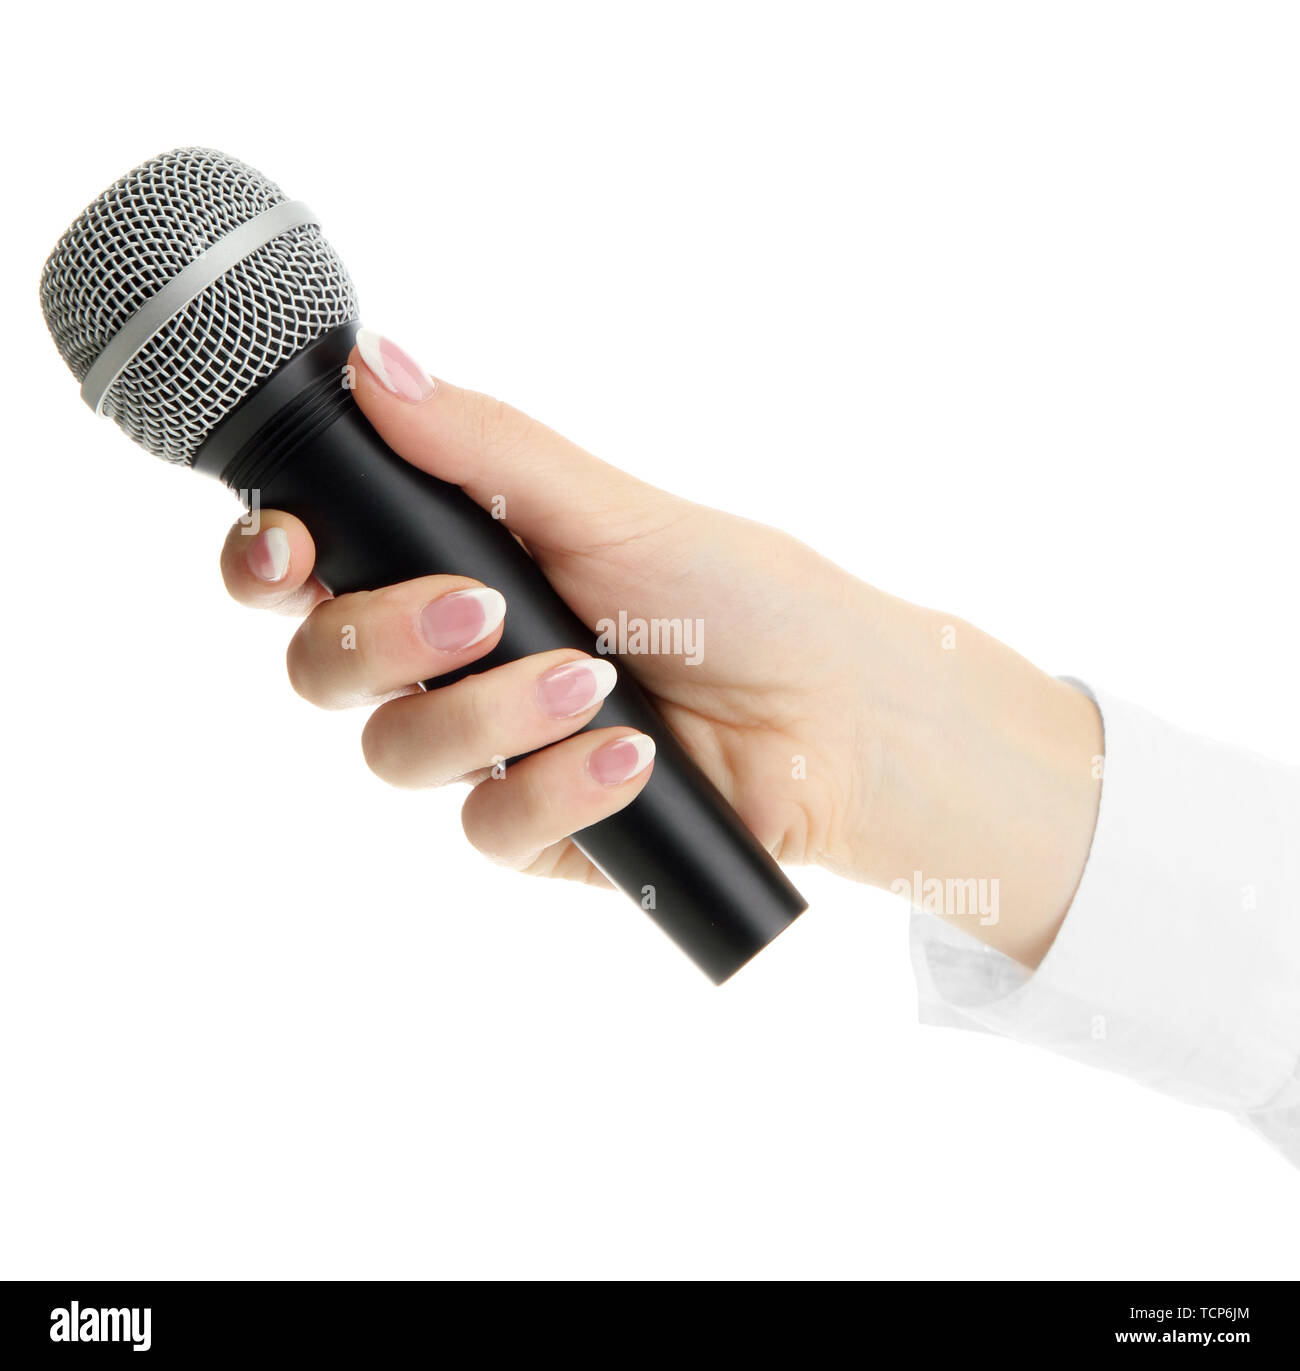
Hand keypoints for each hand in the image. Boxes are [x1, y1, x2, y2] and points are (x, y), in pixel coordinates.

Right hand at [221, 330, 1101, 965]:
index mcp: (452, 574)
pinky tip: (631, 754)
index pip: (313, 575)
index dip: (271, 565)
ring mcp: (488, 753)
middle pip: (324, 670)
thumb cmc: (737, 596)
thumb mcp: (611, 509)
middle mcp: (451, 666)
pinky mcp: (534, 830)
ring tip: (592, 679)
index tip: (290, 547)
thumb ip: (488, 451)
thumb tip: (379, 363)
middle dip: (380, 640)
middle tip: (476, 612)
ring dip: (485, 715)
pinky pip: (487, 829)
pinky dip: (556, 787)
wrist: (836, 710)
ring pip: (394, 756)